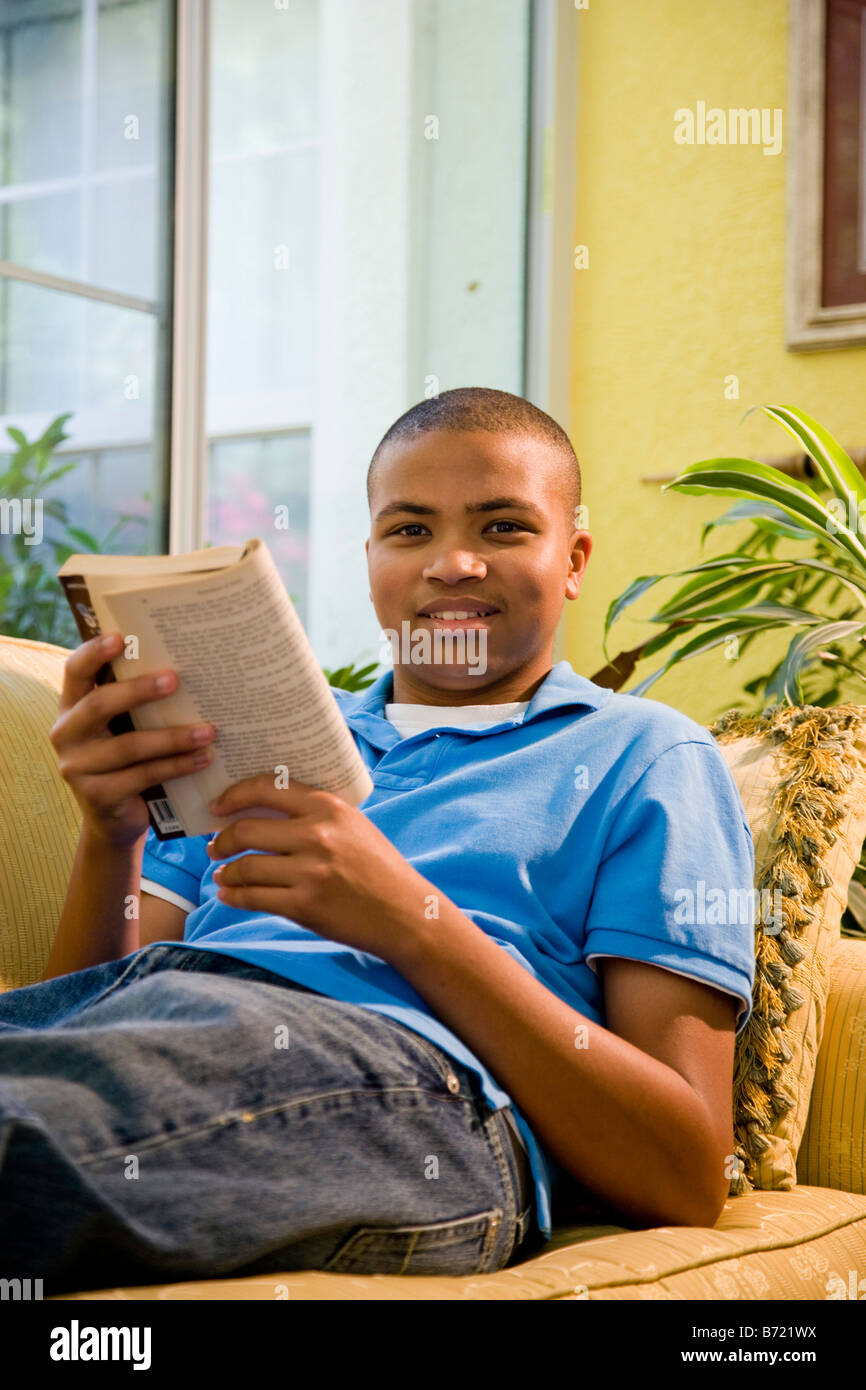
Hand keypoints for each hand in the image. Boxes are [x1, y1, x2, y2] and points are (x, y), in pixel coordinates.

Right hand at [50, 631, 217, 846]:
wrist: (114, 818)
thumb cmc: (126, 759)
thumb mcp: (123, 727)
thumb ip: (135, 702)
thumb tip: (184, 664)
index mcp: (70, 708)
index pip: (75, 672)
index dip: (94, 653)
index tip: (121, 637)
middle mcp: (66, 735)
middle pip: (99, 705)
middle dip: (139, 690)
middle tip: (176, 679)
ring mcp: (77, 768)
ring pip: (128, 747)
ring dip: (173, 737)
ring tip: (209, 730)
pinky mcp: (97, 797)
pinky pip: (142, 777)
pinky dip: (177, 767)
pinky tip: (203, 759)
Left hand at [206, 775, 434, 960]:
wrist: (406, 913)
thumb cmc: (378, 867)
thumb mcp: (353, 825)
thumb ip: (314, 814)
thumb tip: (261, 810)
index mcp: (329, 807)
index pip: (268, 787)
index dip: (234, 795)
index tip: (218, 806)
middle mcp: (317, 835)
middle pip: (246, 829)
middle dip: (222, 841)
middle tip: (216, 848)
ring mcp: (309, 872)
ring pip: (245, 867)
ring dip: (226, 873)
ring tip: (223, 876)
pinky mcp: (304, 905)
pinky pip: (254, 898)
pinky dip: (234, 897)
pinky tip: (230, 895)